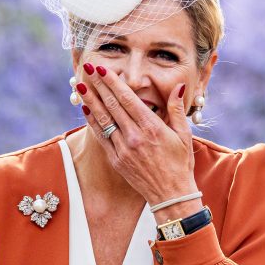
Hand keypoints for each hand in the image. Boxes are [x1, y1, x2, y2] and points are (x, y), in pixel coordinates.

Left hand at [82, 66, 201, 211]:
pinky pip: (101, 136)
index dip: (113, 82)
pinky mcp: (116, 160)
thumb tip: (179, 86)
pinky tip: (85, 109)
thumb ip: (177, 109)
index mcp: (152, 128)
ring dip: (90, 101)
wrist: (171, 195)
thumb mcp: (184, 135)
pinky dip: (92, 122)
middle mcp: (134, 137)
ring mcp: (123, 149)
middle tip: (88, 68)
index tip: (103, 69)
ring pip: (103, 119)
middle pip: (112, 105)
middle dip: (98, 85)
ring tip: (80, 85)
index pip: (128, 99)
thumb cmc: (181, 164)